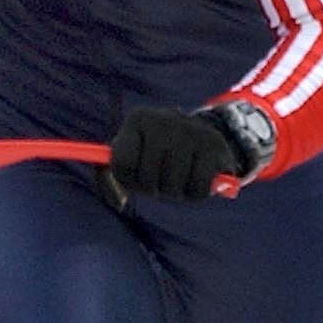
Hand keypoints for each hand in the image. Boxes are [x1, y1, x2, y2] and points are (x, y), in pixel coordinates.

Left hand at [108, 108, 241, 202]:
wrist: (204, 137)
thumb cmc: (157, 154)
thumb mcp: (129, 158)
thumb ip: (108, 178)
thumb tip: (118, 203)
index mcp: (137, 119)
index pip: (121, 164)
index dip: (128, 179)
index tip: (136, 174)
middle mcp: (163, 120)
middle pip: (147, 179)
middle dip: (153, 188)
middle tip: (162, 176)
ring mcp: (191, 131)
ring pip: (172, 186)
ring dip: (175, 192)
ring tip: (180, 176)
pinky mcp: (214, 146)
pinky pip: (197, 189)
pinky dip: (195, 193)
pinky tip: (197, 178)